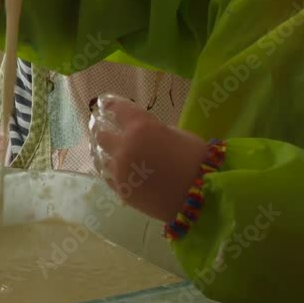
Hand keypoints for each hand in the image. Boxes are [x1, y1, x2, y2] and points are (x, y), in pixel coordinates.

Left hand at [89, 94, 209, 221]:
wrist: (204, 197)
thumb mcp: (177, 135)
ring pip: (100, 157)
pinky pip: (108, 176)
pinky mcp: (121, 190)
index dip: (108, 105)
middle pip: (101, 134)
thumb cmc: (198, 161)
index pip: (116, 109)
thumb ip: (155, 131)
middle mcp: (124, 146)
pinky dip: (110, 171)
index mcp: (140, 127)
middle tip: (103, 129)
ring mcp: (120, 170)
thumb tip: (144, 134)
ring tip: (105, 151)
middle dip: (102, 130)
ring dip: (104, 152)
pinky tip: (114, 170)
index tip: (104, 105)